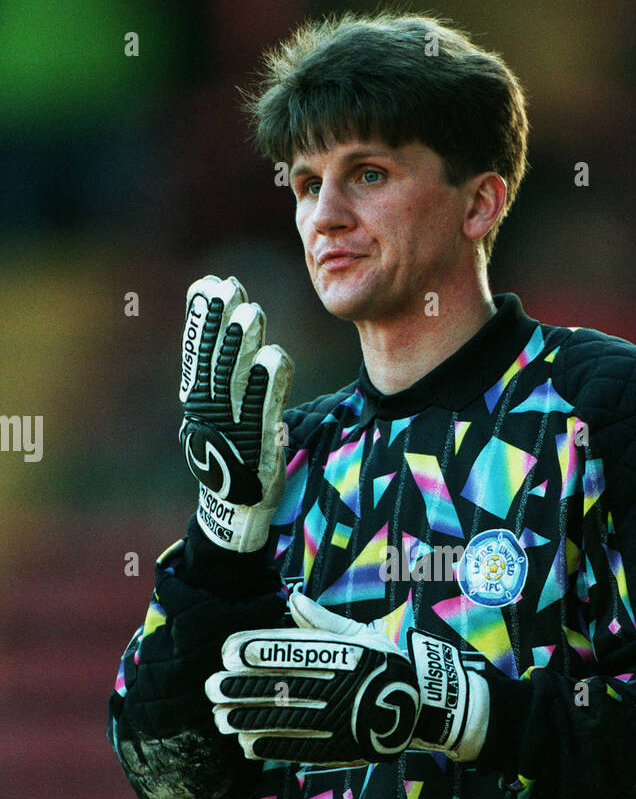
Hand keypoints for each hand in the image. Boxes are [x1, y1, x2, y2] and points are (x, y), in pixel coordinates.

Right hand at [179, 275, 293, 552]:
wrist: (232, 513)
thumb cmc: (231, 454)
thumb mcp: (219, 413)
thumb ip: (221, 371)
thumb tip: (224, 319)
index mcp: (198, 404)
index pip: (196, 354)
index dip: (201, 320)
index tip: (207, 285)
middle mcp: (210, 415)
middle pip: (213, 362)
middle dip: (220, 323)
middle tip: (230, 287)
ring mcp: (232, 432)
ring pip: (236, 382)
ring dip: (242, 346)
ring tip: (251, 312)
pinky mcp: (258, 449)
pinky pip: (263, 412)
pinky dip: (268, 384)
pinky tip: (274, 356)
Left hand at [203, 590, 489, 766]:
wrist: (423, 710)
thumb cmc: (386, 666)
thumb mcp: (364, 635)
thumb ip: (324, 621)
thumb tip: (292, 598)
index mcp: (342, 655)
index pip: (291, 652)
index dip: (256, 653)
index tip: (228, 653)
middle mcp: (339, 686)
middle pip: (281, 686)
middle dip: (241, 688)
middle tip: (212, 686)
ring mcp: (340, 718)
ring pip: (285, 720)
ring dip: (247, 720)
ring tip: (220, 717)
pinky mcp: (341, 745)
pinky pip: (300, 748)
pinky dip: (271, 746)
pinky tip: (245, 743)